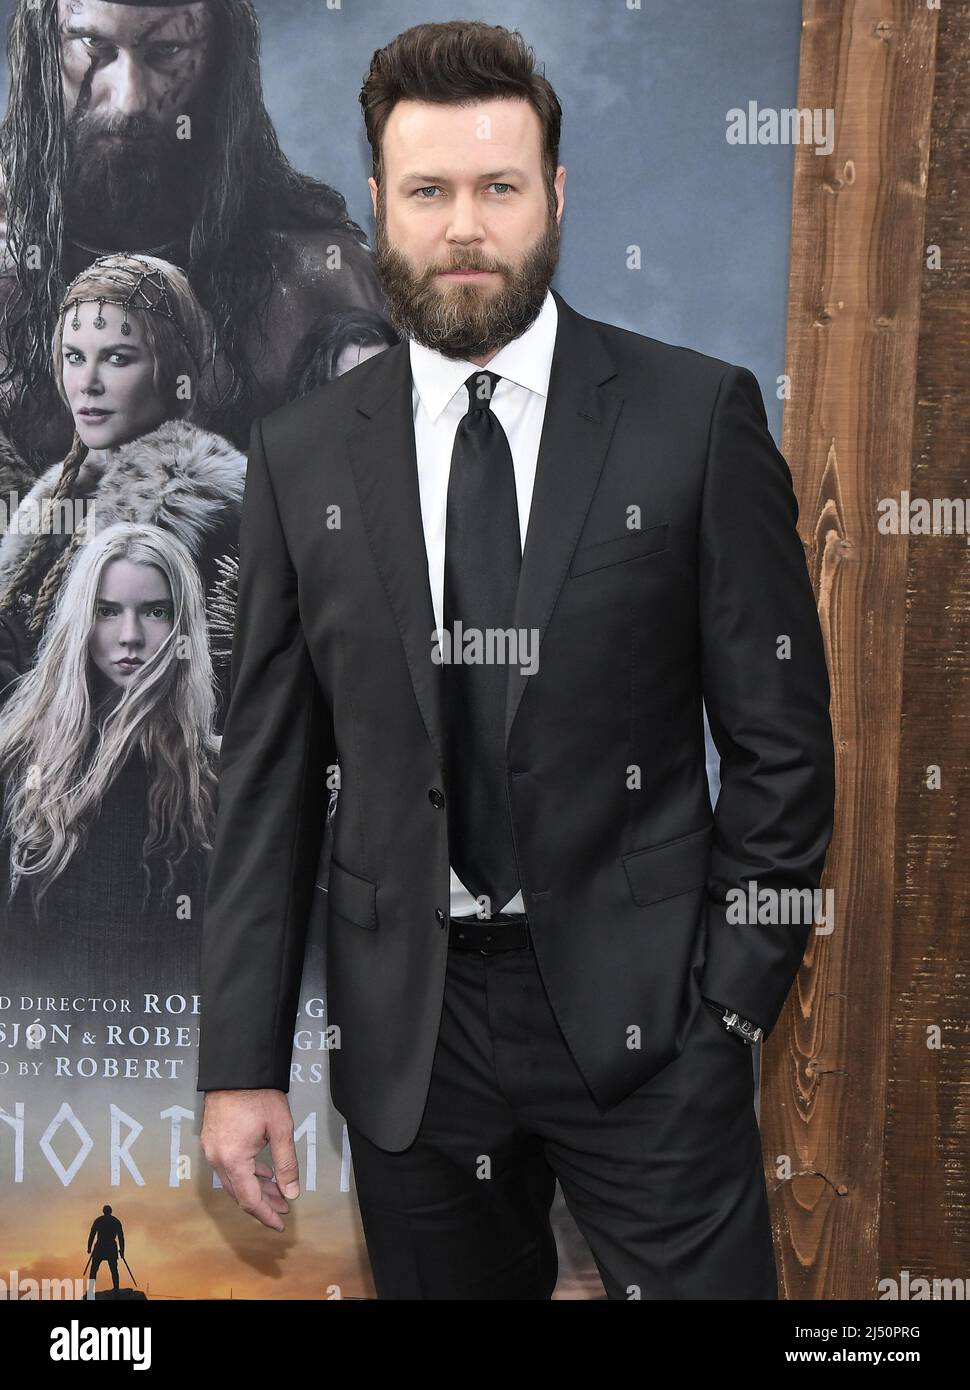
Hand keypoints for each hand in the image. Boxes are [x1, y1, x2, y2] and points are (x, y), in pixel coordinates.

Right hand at [201, 1088, 299, 1231]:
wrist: (236, 1070)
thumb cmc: (259, 1095)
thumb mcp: (280, 1129)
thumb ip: (286, 1163)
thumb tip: (291, 1193)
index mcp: (233, 1159)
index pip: (249, 1199)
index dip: (266, 1214)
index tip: (280, 1224)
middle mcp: (218, 1158)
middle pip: (240, 1193)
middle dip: (263, 1204)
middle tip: (283, 1209)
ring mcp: (212, 1149)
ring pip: (234, 1180)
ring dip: (255, 1189)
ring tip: (278, 1193)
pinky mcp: (212, 1140)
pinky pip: (229, 1166)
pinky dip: (247, 1174)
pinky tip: (263, 1173)